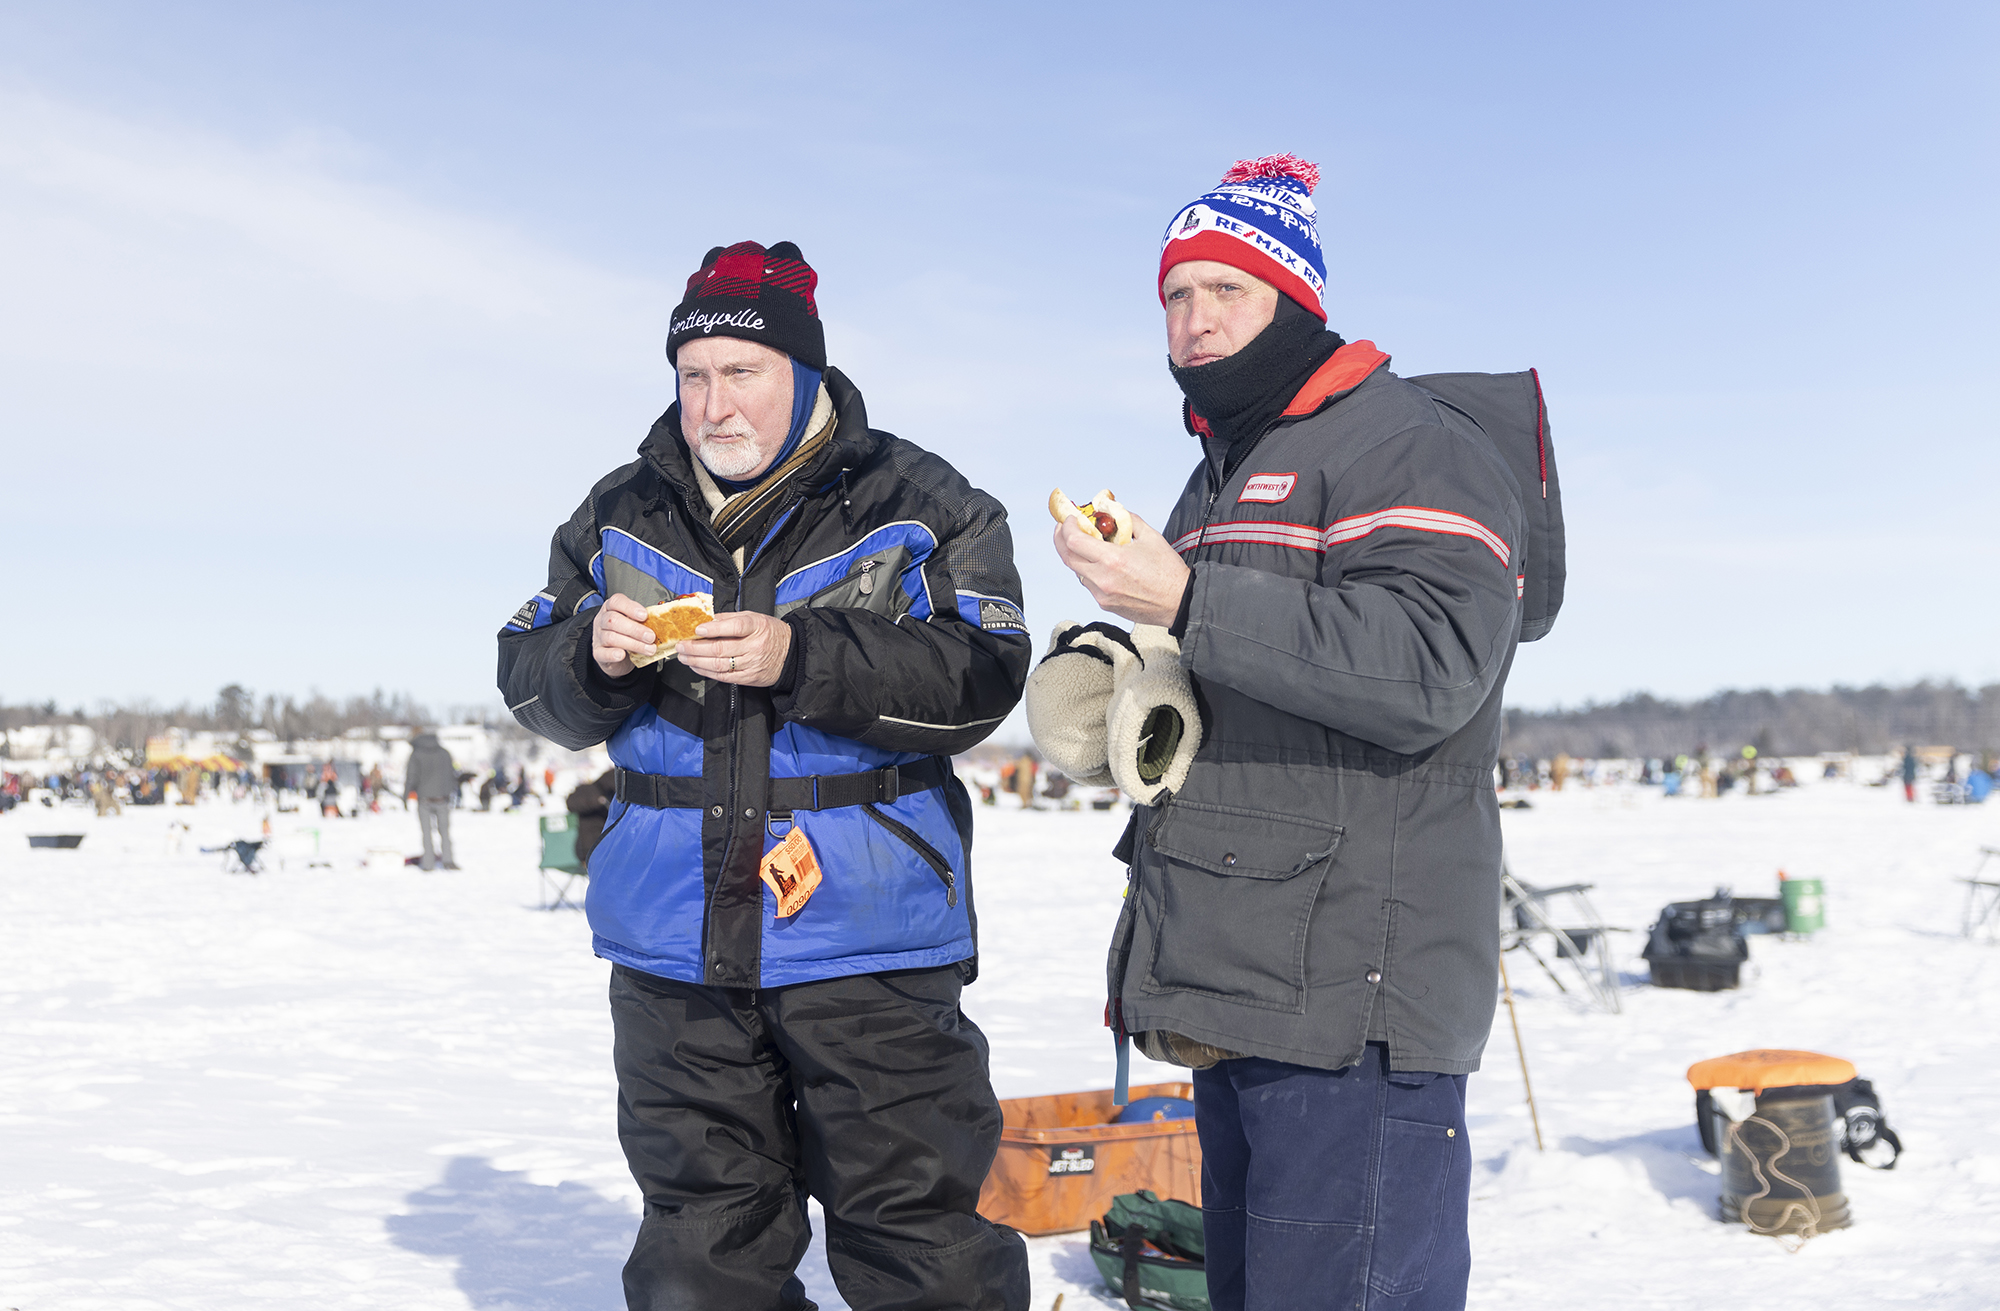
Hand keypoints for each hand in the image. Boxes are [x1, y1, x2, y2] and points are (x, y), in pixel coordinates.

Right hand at [592, 593, 659, 676]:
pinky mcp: (598, 652)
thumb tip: (660, 622)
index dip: (630, 608)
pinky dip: (613, 654)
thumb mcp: (633, 623)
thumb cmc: (626, 634)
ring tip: (648, 649)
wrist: (614, 654)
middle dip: (635, 629)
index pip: (616, 602)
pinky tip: (622, 654)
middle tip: (651, 636)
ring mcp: (598, 637)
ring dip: (633, 644)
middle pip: (613, 620)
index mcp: (611, 608)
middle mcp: (602, 620)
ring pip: (611, 637)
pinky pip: (602, 653)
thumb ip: (643, 621)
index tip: (644, 615)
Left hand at [676, 611, 792, 687]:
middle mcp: (755, 646)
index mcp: (757, 626)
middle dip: (696, 648)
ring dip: (697, 661)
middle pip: (721, 648)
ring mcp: (752, 664)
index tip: (698, 629)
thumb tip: (706, 620)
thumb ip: (729, 618)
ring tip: (684, 657)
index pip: (735, 627)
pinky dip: (707, 672)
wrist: (791, 654)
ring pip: (719, 665)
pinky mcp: (750, 678)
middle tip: (681, 646)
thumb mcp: (754, 617)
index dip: (714, 629)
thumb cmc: (770, 633)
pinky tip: (696, 667)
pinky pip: (724, 677)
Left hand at [1053, 510, 1189, 627]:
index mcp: (1113, 560)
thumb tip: (1111, 509)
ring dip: (1077, 556)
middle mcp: (1103, 579)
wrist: (1179, 601)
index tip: (1071, 518)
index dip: (1067, 527)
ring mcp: (1102, 595)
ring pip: (1078, 572)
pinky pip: (1089, 584)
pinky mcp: (1105, 605)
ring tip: (1086, 544)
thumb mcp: (1150, 536)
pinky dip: (1090, 570)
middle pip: (1067, 557)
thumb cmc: (1168, 571)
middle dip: (1061, 539)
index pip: (1074, 541)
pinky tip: (1102, 563)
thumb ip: (1127, 519)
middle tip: (1064, 527)